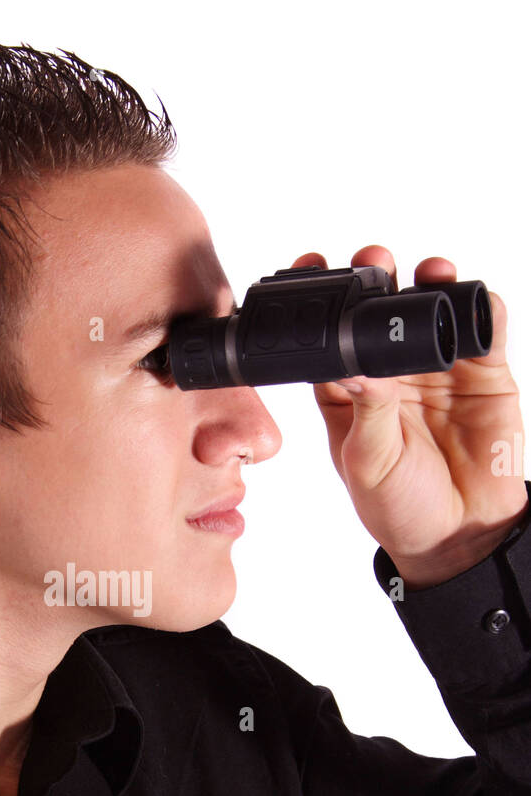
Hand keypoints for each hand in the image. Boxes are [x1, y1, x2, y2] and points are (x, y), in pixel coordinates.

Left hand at [291, 245, 527, 587]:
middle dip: (376, 278)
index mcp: (349, 393)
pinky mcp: (483, 373)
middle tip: (373, 260)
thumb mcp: (371, 463)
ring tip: (428, 271)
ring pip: (432, 309)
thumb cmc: (401, 508)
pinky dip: (481, 307)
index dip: (322, 301)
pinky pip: (484, 329)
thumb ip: (367, 413)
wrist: (462, 535)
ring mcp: (437, 369)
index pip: (330, 336)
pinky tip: (474, 299)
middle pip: (381, 310)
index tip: (312, 267)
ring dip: (430, 281)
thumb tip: (356, 369)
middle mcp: (391, 372)